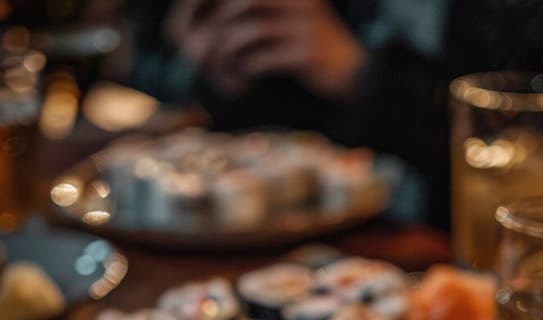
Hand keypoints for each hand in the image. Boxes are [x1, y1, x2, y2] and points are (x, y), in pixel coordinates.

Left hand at [166, 0, 366, 99]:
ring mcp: (300, 22)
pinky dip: (244, 73)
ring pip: (243, 33)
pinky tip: (243, 83)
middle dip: (210, 34)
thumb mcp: (279, 22)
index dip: (198, 6)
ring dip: (226, 58)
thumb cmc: (307, 48)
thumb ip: (247, 17)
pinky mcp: (305, 50)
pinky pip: (260, 59)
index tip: (183, 32)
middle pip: (233, 5)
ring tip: (224, 75)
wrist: (353, 71)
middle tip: (202, 60)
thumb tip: (202, 31)